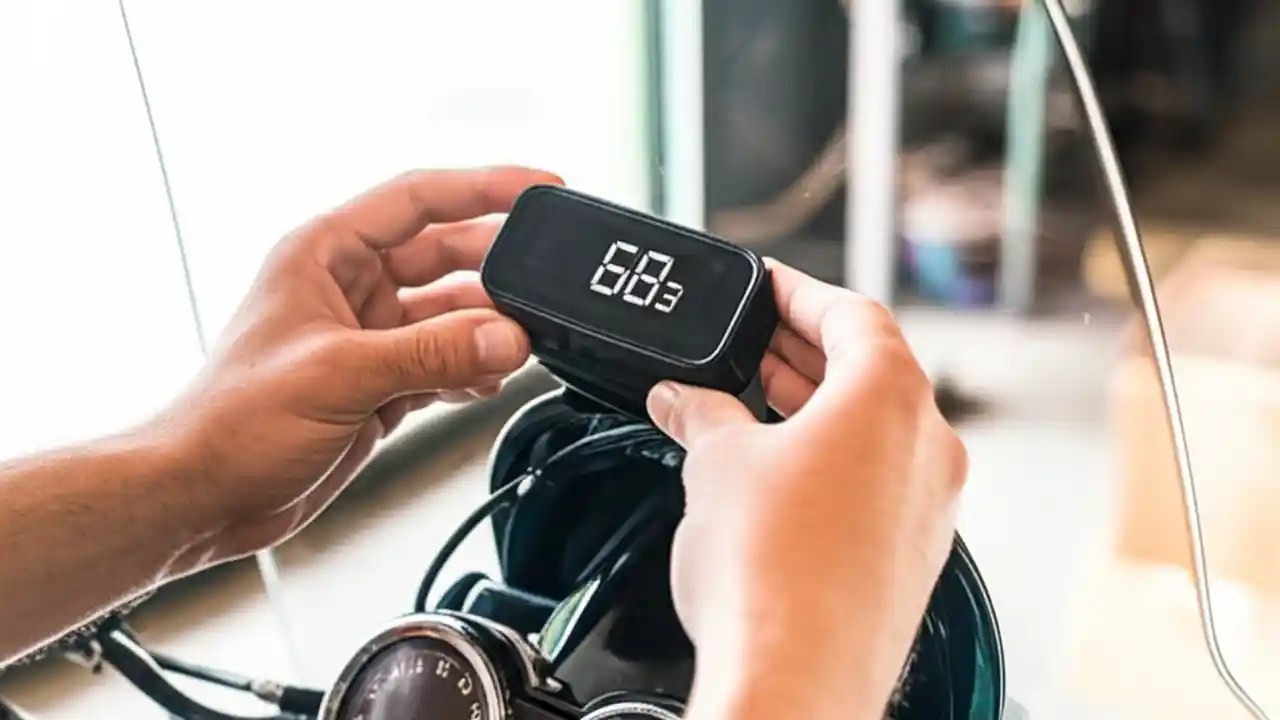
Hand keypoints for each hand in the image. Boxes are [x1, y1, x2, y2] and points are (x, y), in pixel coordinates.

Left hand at [156, 166, 560, 562]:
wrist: (205, 497)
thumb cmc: (234, 422)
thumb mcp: (340, 374)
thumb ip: (432, 353)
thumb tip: (506, 336)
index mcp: (326, 254)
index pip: (418, 200)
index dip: (482, 187)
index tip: (540, 190)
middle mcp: (349, 288)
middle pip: (444, 255)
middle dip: (496, 268)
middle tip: (546, 282)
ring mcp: (366, 338)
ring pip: (449, 315)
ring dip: (487, 329)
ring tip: (524, 344)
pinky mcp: (378, 385)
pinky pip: (443, 362)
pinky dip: (471, 371)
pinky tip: (491, 381)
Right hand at [649, 261, 966, 719]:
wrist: (795, 682)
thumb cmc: (772, 576)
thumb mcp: (717, 464)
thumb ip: (701, 413)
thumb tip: (683, 399)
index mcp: (891, 401)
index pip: (854, 314)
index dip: (801, 292)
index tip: (768, 286)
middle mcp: (927, 448)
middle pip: (868, 370)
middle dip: (801, 352)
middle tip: (750, 341)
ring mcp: (927, 507)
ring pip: (872, 430)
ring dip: (811, 408)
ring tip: (748, 402)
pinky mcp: (910, 556)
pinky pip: (873, 482)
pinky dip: (827, 460)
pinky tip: (771, 472)